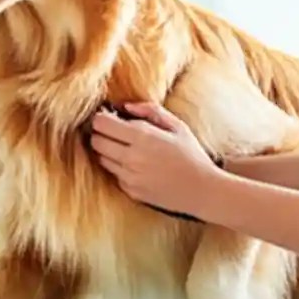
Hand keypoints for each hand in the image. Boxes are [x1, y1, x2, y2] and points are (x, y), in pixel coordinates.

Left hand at [87, 102, 224, 216]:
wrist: (201, 190)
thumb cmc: (192, 155)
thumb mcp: (177, 126)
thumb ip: (150, 111)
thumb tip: (126, 107)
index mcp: (143, 137)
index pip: (102, 124)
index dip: (101, 118)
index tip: (108, 117)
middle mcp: (131, 158)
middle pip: (96, 141)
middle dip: (100, 134)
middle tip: (114, 131)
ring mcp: (129, 177)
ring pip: (101, 159)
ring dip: (108, 151)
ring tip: (125, 148)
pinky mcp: (130, 191)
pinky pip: (114, 174)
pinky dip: (119, 167)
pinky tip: (136, 165)